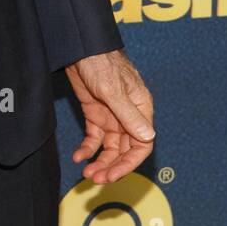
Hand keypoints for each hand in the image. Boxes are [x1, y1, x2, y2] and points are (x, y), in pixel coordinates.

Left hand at [64, 50, 154, 182]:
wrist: (79, 47)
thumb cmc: (101, 62)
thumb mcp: (113, 89)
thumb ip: (129, 115)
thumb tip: (148, 138)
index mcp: (140, 109)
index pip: (141, 145)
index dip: (128, 163)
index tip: (112, 175)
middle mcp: (128, 116)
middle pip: (124, 150)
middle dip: (111, 166)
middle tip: (95, 178)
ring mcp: (111, 116)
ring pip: (109, 148)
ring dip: (99, 161)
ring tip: (86, 172)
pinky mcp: (95, 114)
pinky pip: (94, 138)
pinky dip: (87, 149)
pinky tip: (78, 156)